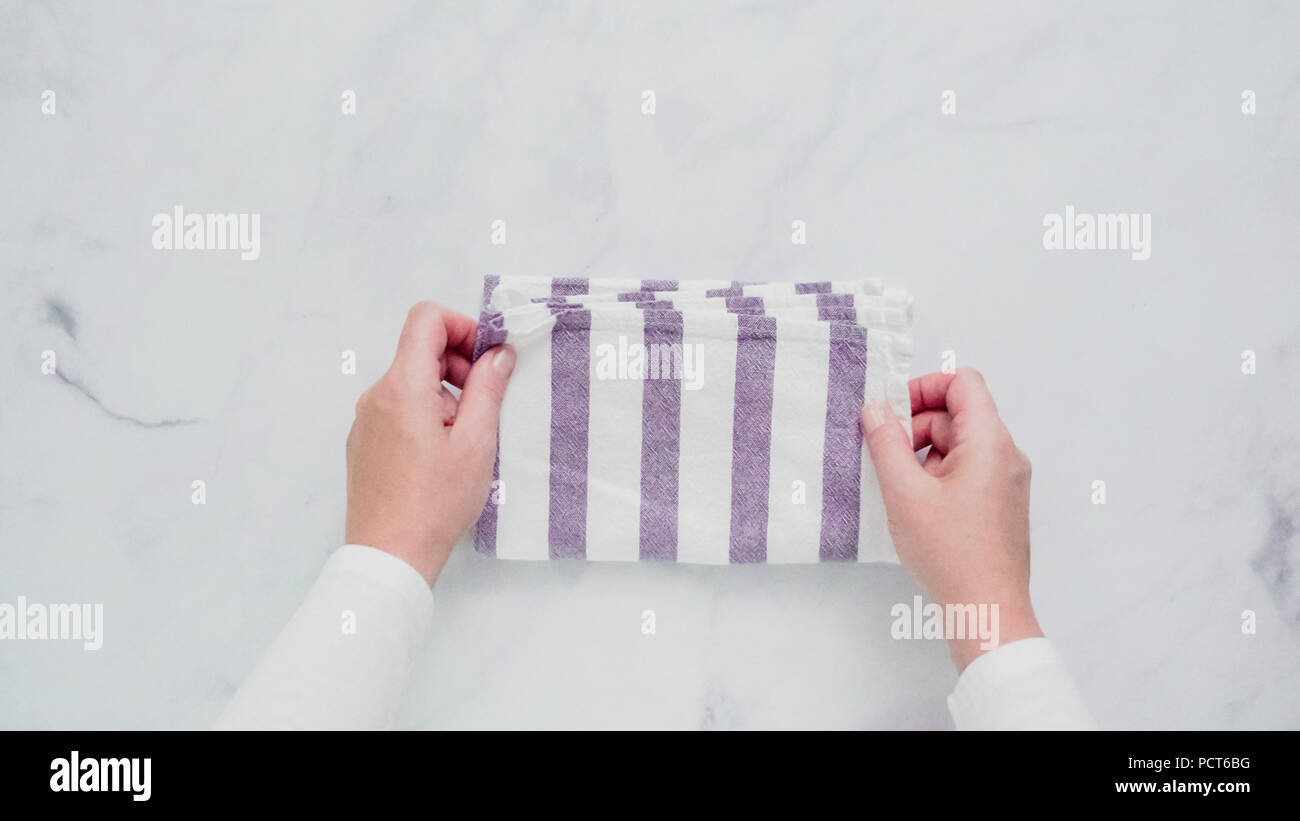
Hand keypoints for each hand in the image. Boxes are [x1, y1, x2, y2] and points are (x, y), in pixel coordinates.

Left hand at [345, 302, 515, 585]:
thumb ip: (489, 389)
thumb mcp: (476, 442)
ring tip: (464, 440)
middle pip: (419, 350)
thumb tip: (499, 354)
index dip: (462, 326)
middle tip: (484, 406)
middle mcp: (376, 396)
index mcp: (402, 387)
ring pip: (411, 382)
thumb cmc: (435, 503)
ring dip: (444, 395)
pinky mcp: (363, 442)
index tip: (487, 358)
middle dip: (459, 366)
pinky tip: (442, 456)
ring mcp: (365, 420)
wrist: (389, 556)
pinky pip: (398, 409)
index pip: (426, 319)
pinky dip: (425, 416)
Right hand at [862, 367, 1042, 671]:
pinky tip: (916, 505)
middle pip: (958, 414)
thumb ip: (886, 444)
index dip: (924, 387)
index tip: (892, 414)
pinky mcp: (1001, 504)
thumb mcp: (905, 493)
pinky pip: (968, 470)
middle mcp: (1007, 455)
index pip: (963, 382)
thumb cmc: (950, 553)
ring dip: (925, 454)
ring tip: (900, 488)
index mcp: (991, 442)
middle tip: (885, 457)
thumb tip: (876, 409)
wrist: (988, 610)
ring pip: (960, 444)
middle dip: (917, 427)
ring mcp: (1007, 481)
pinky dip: (938, 475)